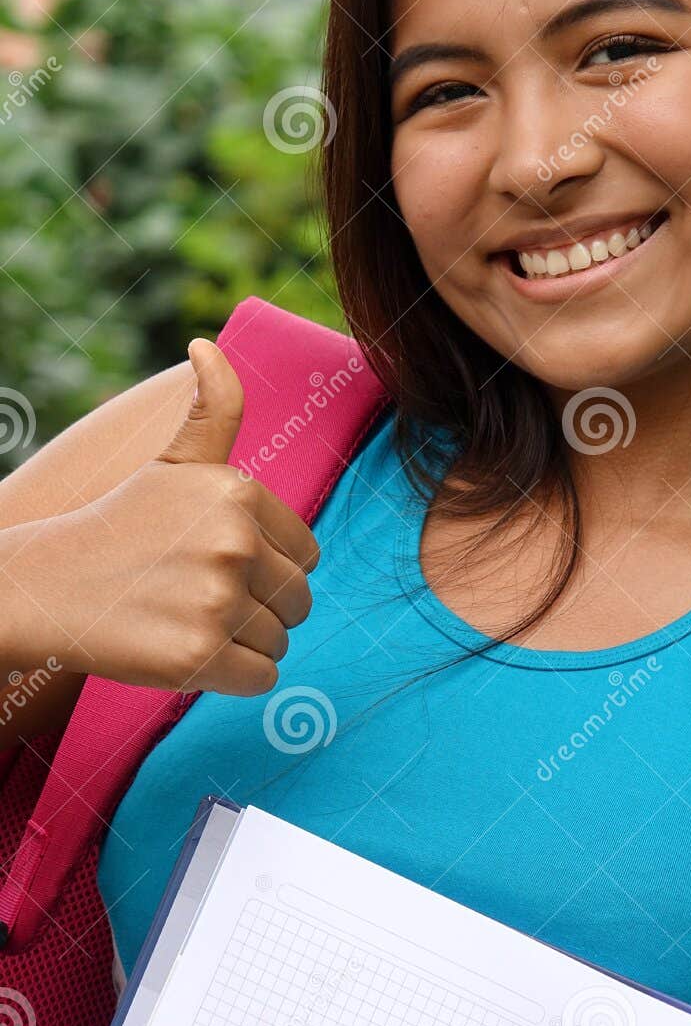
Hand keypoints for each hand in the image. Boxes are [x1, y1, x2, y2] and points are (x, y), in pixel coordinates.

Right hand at [7, 339, 317, 696]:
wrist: (49, 587)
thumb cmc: (121, 527)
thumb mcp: (171, 463)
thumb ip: (212, 409)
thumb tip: (207, 345)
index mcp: (241, 493)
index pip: (307, 555)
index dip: (268, 569)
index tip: (216, 565)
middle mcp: (236, 542)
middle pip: (299, 602)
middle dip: (260, 609)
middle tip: (200, 599)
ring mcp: (218, 600)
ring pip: (281, 642)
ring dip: (244, 644)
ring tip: (189, 620)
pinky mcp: (200, 655)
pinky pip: (262, 680)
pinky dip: (233, 677)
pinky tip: (189, 652)